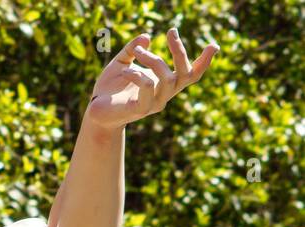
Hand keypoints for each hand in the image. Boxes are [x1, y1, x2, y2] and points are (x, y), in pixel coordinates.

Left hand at [86, 28, 217, 130]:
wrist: (95, 112)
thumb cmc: (110, 88)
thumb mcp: (121, 62)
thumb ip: (134, 49)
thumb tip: (147, 36)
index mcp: (164, 85)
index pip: (191, 75)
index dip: (204, 62)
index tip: (214, 45)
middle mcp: (164, 95)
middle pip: (185, 74)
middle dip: (180, 51)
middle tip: (171, 31)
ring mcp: (154, 104)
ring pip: (167, 78)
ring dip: (153, 59)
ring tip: (138, 52)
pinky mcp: (140, 109)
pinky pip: (148, 87)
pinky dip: (138, 74)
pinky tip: (125, 71)